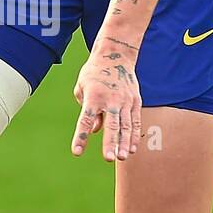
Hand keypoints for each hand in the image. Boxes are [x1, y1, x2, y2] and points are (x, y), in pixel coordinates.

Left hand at [70, 36, 142, 160]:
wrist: (116, 54)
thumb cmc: (94, 73)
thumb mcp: (83, 88)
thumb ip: (88, 111)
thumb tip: (94, 131)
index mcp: (94, 96)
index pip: (85, 120)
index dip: (81, 137)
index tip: (77, 152)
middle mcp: (111, 99)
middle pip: (111, 124)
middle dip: (110, 142)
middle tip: (109, 158)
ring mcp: (126, 100)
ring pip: (126, 125)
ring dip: (123, 142)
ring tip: (122, 157)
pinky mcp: (135, 101)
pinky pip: (135, 121)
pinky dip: (133, 135)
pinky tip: (131, 149)